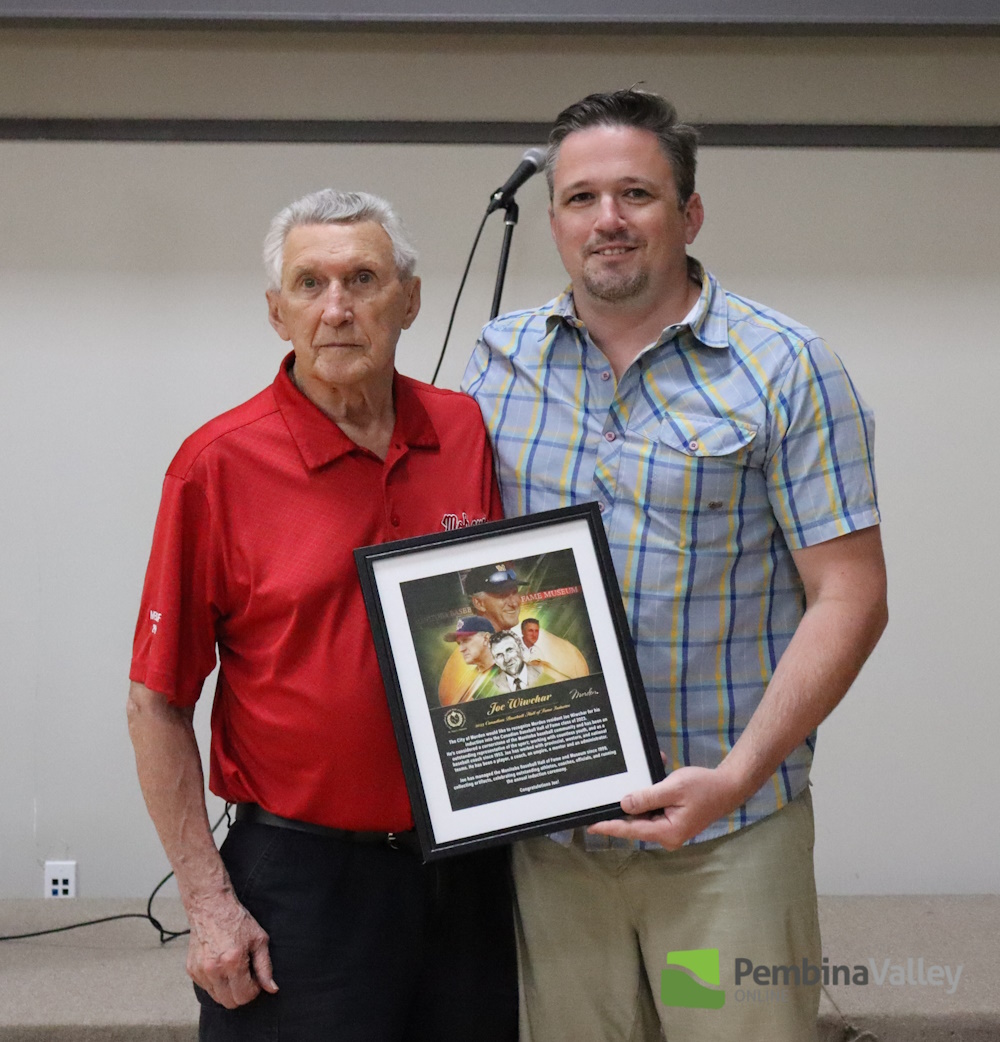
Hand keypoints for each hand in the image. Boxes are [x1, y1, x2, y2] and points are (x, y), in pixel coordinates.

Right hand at [186, 894, 277, 1008]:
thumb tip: (272, 988)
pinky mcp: (191, 970)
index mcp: (232, 962)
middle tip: (247, 976)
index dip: (255, 990)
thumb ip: (265, 967)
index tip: (256, 978)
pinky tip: (221, 966)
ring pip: (217, 997)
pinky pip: (207, 988)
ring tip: (234, 969)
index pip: (245, 996)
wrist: (211, 906)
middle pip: (230, 1002)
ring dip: (228, 989)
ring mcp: (200, 971)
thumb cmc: (237, 920)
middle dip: (242, 993)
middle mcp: (214, 969)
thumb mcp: (259, 940)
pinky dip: (216, 983)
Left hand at [587, 766, 740, 849]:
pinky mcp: (673, 821)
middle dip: (625, 806)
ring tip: (643, 778)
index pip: (631, 830)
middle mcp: (667, 836)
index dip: (609, 827)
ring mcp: (671, 829)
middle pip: (636, 823)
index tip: (590, 826)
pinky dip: (652, 795)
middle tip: (605, 795)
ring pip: (645, 814)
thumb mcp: (673, 788)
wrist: (728, 786)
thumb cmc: (703, 787)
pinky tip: (656, 774)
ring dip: (641, 796)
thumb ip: (647, 797)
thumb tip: (623, 804)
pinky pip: (655, 810)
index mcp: (667, 832)